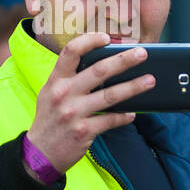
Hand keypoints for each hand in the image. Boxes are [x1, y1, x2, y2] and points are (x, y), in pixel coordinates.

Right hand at [26, 32, 153, 174]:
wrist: (39, 153)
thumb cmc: (51, 119)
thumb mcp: (51, 94)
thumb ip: (70, 79)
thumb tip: (103, 66)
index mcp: (55, 80)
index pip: (70, 52)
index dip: (89, 41)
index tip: (106, 37)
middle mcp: (63, 93)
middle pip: (98, 70)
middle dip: (124, 60)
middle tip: (143, 53)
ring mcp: (73, 113)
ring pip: (110, 95)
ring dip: (134, 87)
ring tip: (150, 81)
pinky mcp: (83, 131)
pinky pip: (111, 120)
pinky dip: (125, 116)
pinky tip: (133, 113)